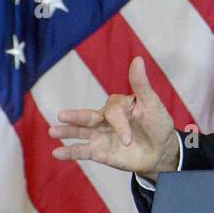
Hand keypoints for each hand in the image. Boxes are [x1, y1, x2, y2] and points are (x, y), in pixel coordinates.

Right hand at [49, 56, 180, 180]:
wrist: (161, 150)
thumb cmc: (157, 124)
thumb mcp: (152, 103)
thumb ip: (140, 84)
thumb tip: (138, 59)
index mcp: (116, 105)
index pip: (112, 113)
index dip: (120, 126)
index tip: (128, 139)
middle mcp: (104, 119)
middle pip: (87, 117)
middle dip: (75, 117)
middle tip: (61, 116)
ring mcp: (100, 135)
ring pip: (80, 132)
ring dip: (67, 132)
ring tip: (52, 131)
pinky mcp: (99, 152)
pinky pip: (82, 151)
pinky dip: (70, 152)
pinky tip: (56, 153)